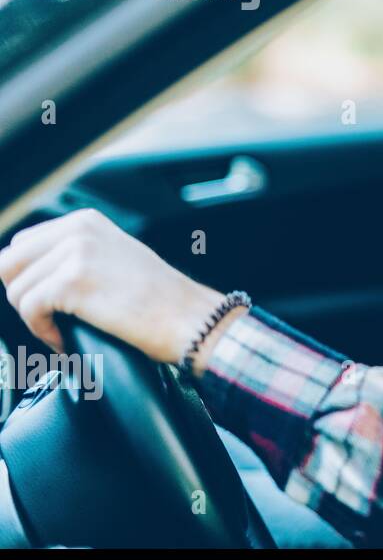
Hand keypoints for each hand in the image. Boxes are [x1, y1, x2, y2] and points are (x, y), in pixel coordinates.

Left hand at [0, 208, 225, 363]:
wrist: (188, 318)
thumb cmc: (159, 299)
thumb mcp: (113, 258)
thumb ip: (74, 255)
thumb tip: (30, 274)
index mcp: (85, 221)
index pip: (20, 246)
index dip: (29, 279)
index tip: (49, 302)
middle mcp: (77, 230)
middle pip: (9, 265)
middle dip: (25, 297)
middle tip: (53, 317)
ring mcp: (74, 253)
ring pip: (17, 292)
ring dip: (36, 319)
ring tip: (66, 330)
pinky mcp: (71, 282)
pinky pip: (28, 311)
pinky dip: (43, 332)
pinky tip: (67, 338)